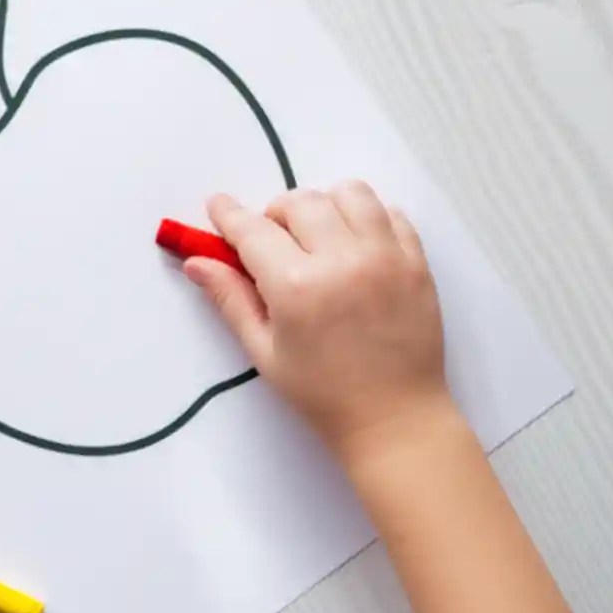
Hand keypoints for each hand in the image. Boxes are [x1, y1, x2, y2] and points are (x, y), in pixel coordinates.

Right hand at [184, 182, 451, 461]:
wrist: (394, 419)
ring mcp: (386, 257)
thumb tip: (196, 262)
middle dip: (275, 213)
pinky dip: (367, 217)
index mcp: (296, 287)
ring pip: (349, 193)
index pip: (252, 229)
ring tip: (318, 235)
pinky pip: (391, 212)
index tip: (218, 205)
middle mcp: (342, 261)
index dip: (229, 214)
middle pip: (300, 201)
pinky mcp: (416, 262)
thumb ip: (230, 299)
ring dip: (324, 205)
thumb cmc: (322, 393)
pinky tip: (355, 244)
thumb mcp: (264, 351)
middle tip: (272, 242)